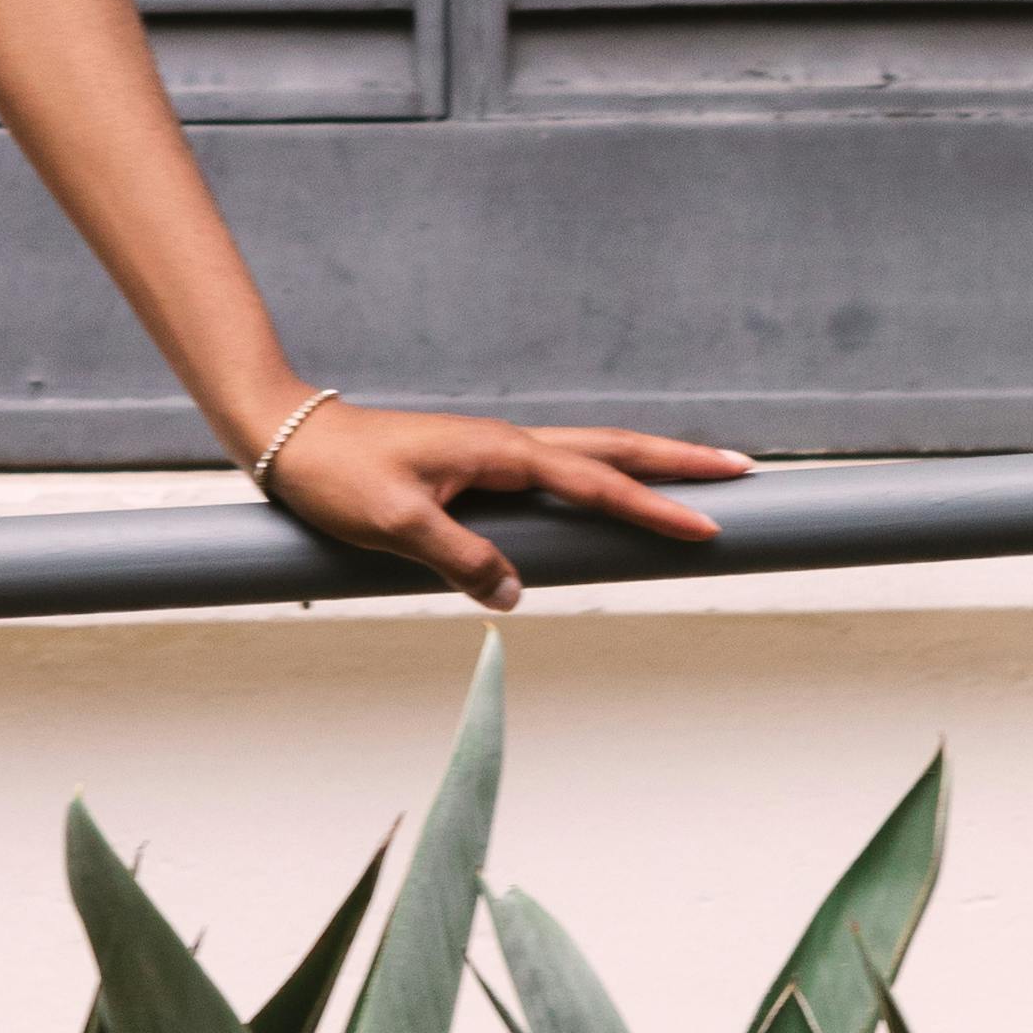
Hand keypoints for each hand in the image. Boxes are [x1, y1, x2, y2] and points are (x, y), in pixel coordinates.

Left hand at [254, 406, 747, 615]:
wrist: (291, 438)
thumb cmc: (337, 476)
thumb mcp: (395, 523)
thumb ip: (459, 557)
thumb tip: (515, 594)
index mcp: (498, 453)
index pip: (593, 483)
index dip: (651, 506)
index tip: (707, 525)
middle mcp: (506, 445)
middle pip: (609, 452)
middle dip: (675, 462)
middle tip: (742, 470)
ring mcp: (493, 453)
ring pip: (587, 457)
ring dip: (643, 465)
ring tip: (695, 478)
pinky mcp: (477, 467)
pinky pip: (556, 472)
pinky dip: (598, 477)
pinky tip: (609, 494)